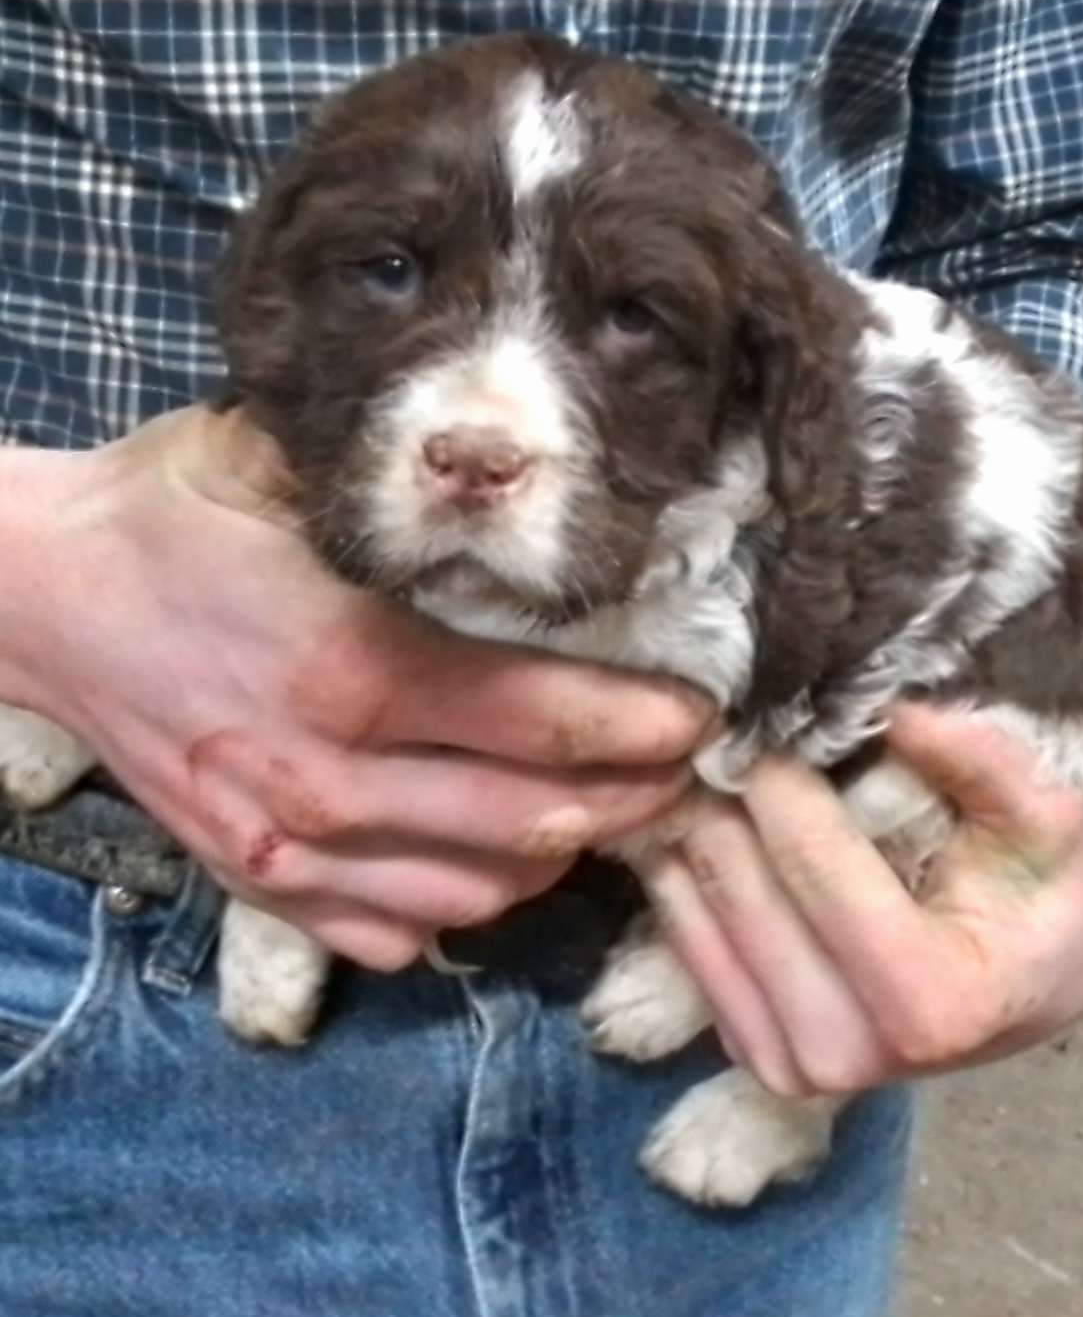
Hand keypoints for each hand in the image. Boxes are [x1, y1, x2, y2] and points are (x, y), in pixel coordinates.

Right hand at [0, 406, 710, 967]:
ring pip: (479, 892)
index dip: (641, 724)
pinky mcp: (258, 885)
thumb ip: (412, 495)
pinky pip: (401, 934)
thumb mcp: (291, 466)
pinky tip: (491, 853)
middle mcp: (328, 775)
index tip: (699, 718)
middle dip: (631, 801)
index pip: (543, 717)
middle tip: (675, 771)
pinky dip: (466, 902)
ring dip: (560, 857)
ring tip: (598, 808)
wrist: (45, 599)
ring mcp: (290, 846)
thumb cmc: (176, 519)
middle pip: (534, 821)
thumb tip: (530, 490)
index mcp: (354, 663)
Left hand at [639, 703, 1082, 1095]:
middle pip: (744, 891)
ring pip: (699, 917)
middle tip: (718, 725)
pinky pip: (689, 950)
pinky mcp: (759, 1058)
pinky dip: (681, 877)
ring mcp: (795, 1069)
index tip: (761, 711)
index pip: (816, 865)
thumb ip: (986, 761)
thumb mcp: (1050, 818)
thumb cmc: (1049, 895)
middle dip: (726, 796)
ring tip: (698, 760)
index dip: (781, 777)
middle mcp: (850, 1054)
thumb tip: (898, 708)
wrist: (1037, 982)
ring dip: (690, 830)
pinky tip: (689, 818)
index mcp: (930, 1005)